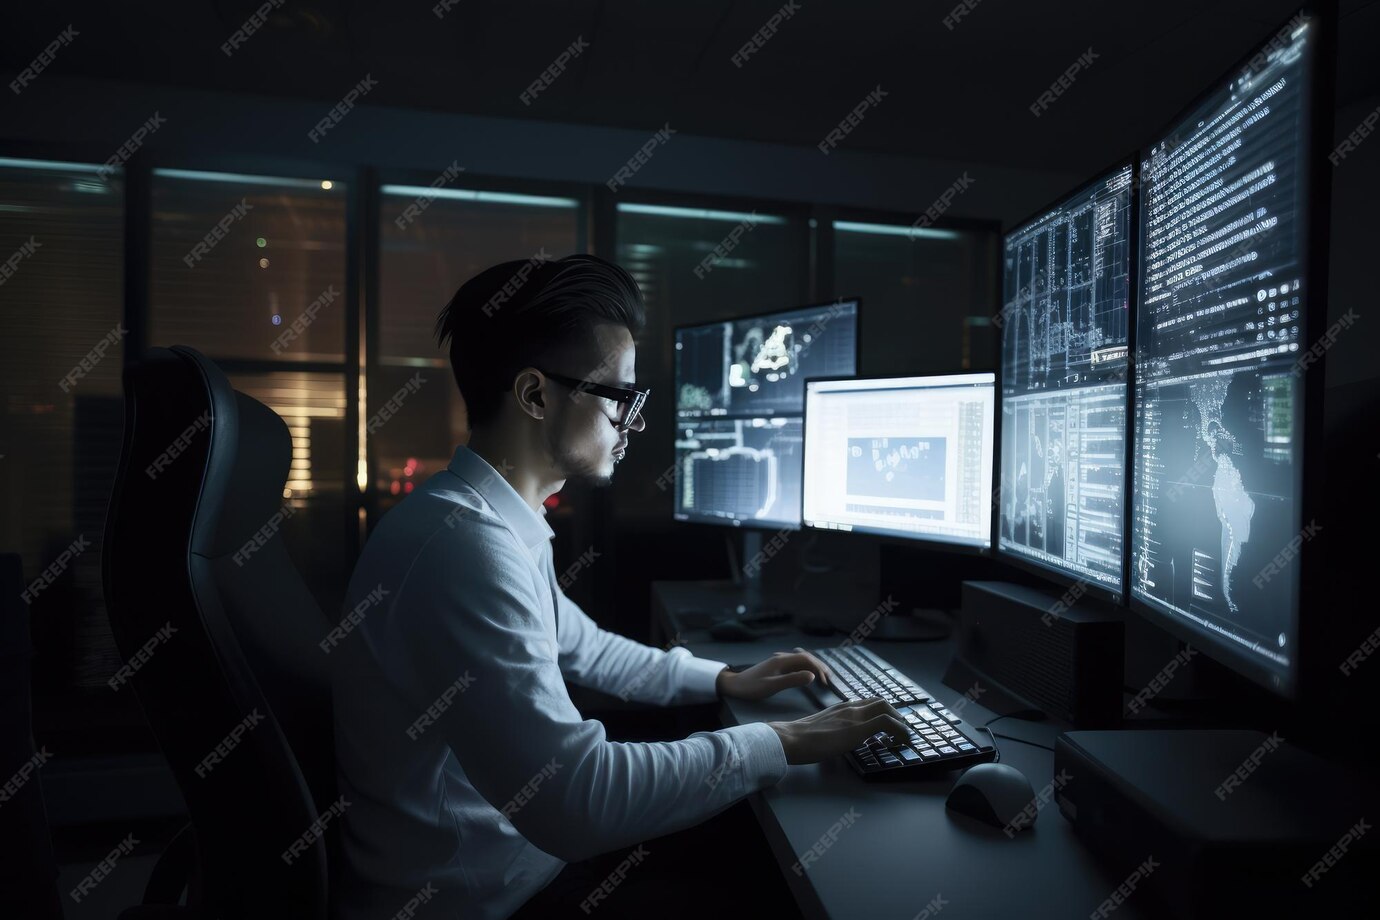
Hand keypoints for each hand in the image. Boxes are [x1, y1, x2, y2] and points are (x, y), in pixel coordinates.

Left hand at [715, 648, 835, 700]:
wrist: (734, 685)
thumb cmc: (752, 687)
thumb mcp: (772, 686)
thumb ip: (792, 680)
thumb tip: (812, 676)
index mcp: (782, 660)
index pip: (806, 659)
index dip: (818, 668)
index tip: (825, 681)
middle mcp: (782, 658)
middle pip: (805, 658)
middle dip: (818, 666)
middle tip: (828, 679)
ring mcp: (778, 662)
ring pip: (800, 660)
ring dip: (812, 667)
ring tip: (822, 676)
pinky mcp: (776, 667)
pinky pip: (795, 664)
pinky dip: (804, 668)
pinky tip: (807, 675)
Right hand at [767, 699, 910, 764]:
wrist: (790, 739)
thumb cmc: (799, 738)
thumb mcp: (821, 729)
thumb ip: (833, 728)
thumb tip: (839, 738)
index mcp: (841, 708)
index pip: (868, 703)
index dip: (882, 712)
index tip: (889, 727)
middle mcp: (850, 707)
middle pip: (881, 702)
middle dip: (896, 716)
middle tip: (900, 732)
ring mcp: (854, 716)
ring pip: (887, 708)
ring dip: (900, 723)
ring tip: (904, 738)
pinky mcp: (858, 728)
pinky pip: (887, 723)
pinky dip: (900, 731)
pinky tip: (901, 743)